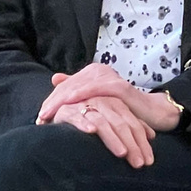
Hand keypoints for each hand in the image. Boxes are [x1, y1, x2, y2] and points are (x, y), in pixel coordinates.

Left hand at [36, 65, 180, 131]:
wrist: (152, 113)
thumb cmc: (123, 109)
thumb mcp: (97, 100)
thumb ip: (78, 88)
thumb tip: (55, 78)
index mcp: (93, 73)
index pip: (65, 86)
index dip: (51, 101)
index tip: (39, 118)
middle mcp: (100, 71)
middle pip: (69, 86)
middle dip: (52, 103)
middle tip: (39, 119)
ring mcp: (110, 77)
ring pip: (78, 87)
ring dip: (61, 102)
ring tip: (47, 116)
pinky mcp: (119, 87)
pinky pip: (96, 90)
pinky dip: (81, 97)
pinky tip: (69, 105)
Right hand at [51, 95, 155, 167]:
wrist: (60, 110)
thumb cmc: (89, 119)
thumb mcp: (113, 121)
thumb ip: (131, 125)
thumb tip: (151, 136)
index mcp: (116, 105)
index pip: (133, 125)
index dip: (142, 143)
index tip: (148, 161)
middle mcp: (102, 103)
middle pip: (121, 125)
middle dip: (132, 145)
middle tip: (138, 163)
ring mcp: (85, 105)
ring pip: (103, 123)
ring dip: (113, 139)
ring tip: (121, 153)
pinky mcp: (66, 110)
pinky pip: (76, 117)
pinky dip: (83, 124)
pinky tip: (91, 132)